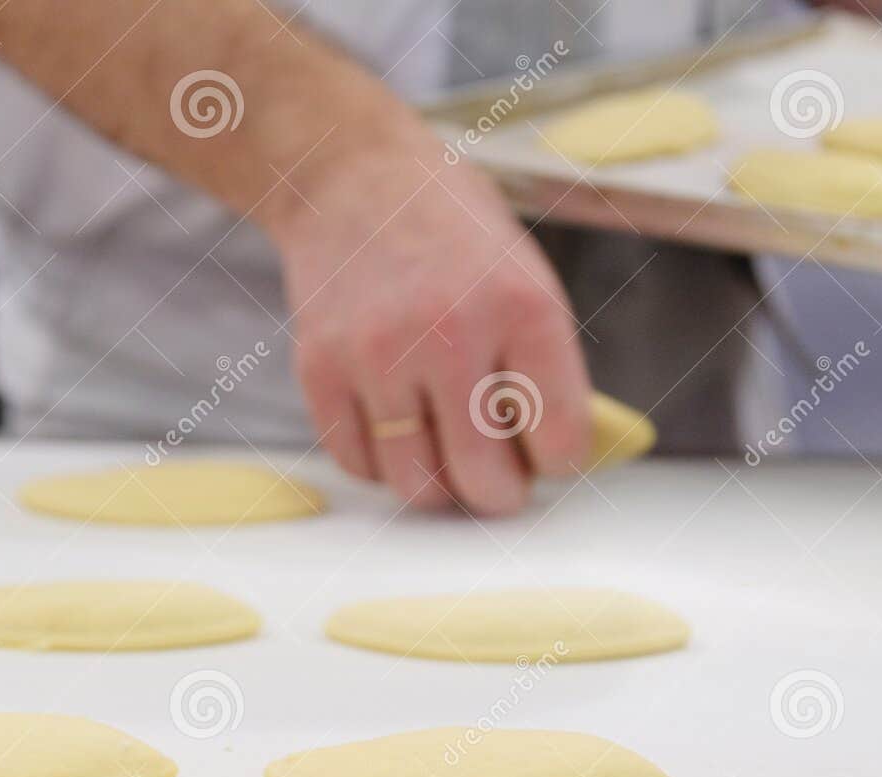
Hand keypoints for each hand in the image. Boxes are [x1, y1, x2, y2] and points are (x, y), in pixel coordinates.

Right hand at [269, 138, 592, 516]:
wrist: (352, 177)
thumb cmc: (453, 234)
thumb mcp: (526, 279)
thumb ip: (545, 368)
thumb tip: (559, 460)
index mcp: (523, 308)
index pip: (560, 441)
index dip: (557, 459)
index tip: (544, 451)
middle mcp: (451, 334)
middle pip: (484, 481)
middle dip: (499, 494)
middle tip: (496, 479)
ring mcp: (378, 355)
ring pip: (418, 486)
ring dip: (438, 486)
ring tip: (444, 453)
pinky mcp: (321, 369)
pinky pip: (358, 463)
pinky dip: (382, 464)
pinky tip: (396, 428)